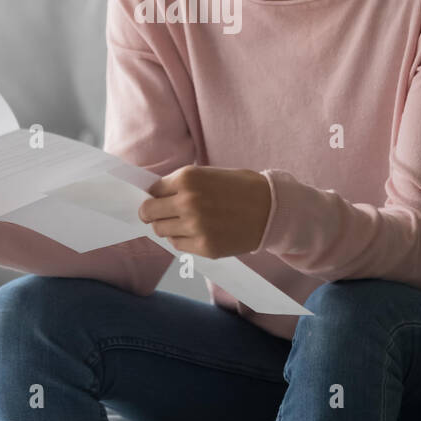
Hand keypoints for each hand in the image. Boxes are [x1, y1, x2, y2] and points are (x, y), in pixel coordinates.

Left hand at [138, 165, 271, 259]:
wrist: (271, 208)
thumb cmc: (239, 188)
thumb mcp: (207, 174)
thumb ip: (181, 184)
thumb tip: (153, 196)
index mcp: (187, 178)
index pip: (152, 191)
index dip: (156, 195)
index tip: (161, 199)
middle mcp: (187, 202)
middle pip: (149, 213)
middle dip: (154, 213)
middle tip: (164, 214)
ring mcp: (195, 227)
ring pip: (161, 231)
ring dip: (169, 227)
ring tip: (187, 222)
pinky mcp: (205, 247)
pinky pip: (177, 245)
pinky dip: (182, 239)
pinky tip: (198, 231)